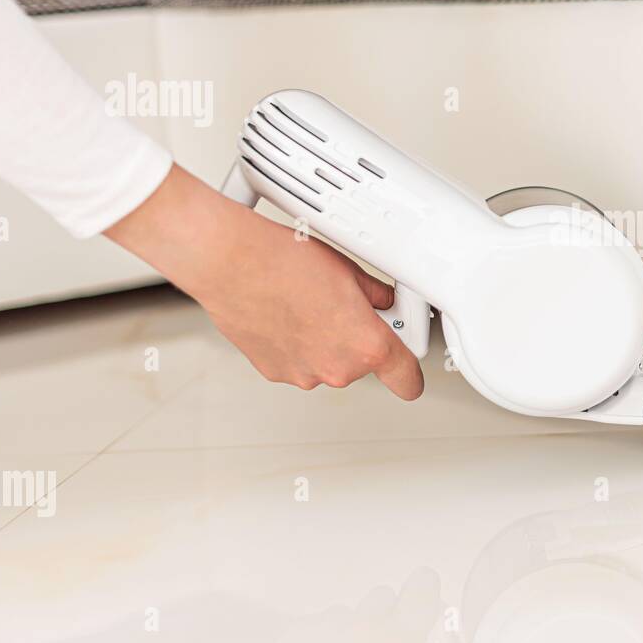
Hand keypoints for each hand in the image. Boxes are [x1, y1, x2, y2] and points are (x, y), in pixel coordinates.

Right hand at [104, 164, 423, 397]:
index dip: (411, 375)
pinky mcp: (275, 372)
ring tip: (308, 302)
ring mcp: (304, 374)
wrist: (231, 264)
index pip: (406, 379)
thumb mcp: (349, 270)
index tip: (410, 371)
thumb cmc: (284, 263)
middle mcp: (336, 369)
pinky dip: (298, 343)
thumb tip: (384, 300)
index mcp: (365, 346)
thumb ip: (376, 295)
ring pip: (329, 361)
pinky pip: (299, 361)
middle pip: (363, 362)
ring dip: (326, 340)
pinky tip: (288, 313)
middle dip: (360, 337)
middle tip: (346, 305)